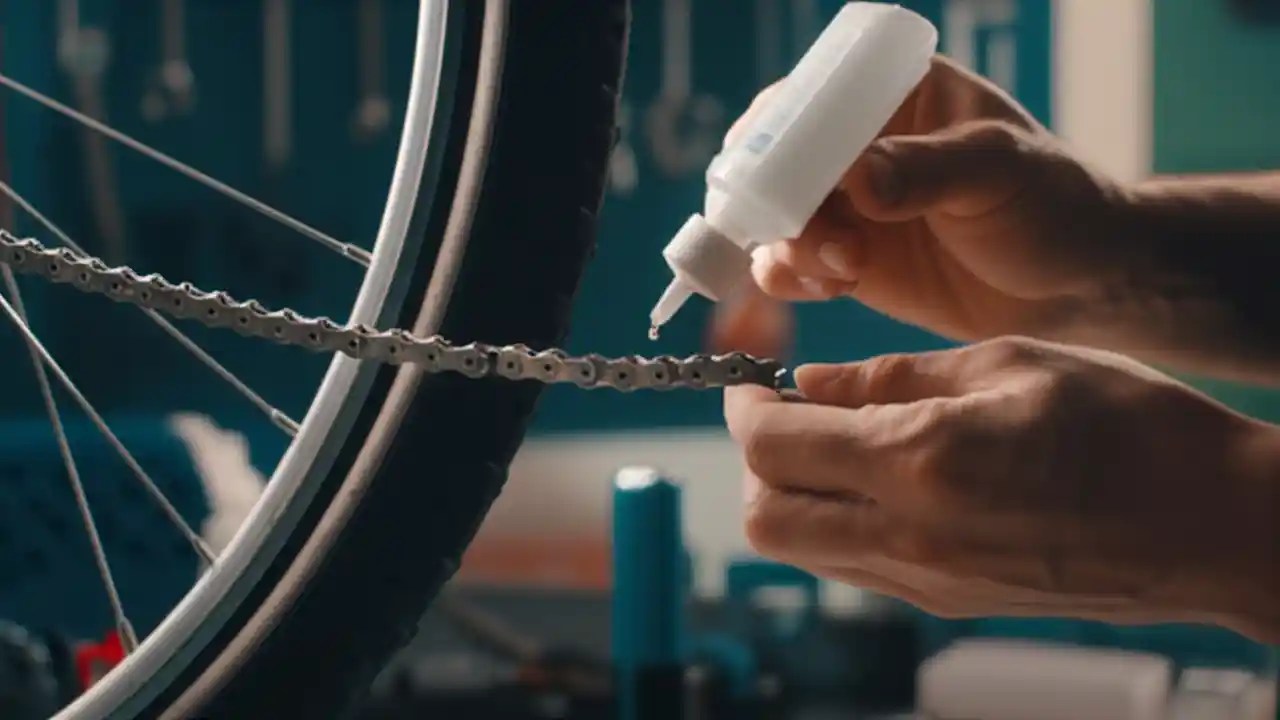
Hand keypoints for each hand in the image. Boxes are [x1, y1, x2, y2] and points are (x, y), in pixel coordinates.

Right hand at [718, 56, 1134, 342]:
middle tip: (812, 234)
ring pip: (774, 218)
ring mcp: (849, 206)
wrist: (1080, 289)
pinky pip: (790, 266)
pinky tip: (833, 287)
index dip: (776, 131)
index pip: (810, 96)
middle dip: (776, 201)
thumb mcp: (999, 171)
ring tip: (844, 268)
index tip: (773, 174)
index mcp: (894, 93)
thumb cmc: (1056, 206)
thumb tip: (857, 180)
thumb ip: (928, 169)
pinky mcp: (847, 261)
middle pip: (775, 161)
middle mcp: (859, 145)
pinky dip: (792, 278)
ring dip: (788, 246)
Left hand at [723, 338, 1279, 640]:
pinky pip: (853, 566)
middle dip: (753, 461)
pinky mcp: (948, 602)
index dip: (744, 410)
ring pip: (803, 549)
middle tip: (781, 415)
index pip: (774, 446)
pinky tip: (877, 480)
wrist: (1210, 525)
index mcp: (921, 459)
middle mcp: (910, 534)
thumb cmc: (1128, 424)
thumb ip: (891, 376)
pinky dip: (836, 523)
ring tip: (832, 443)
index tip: (750, 384)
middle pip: (764, 517)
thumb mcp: (1007, 362)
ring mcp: (927, 580)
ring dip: (791, 495)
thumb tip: (812, 381)